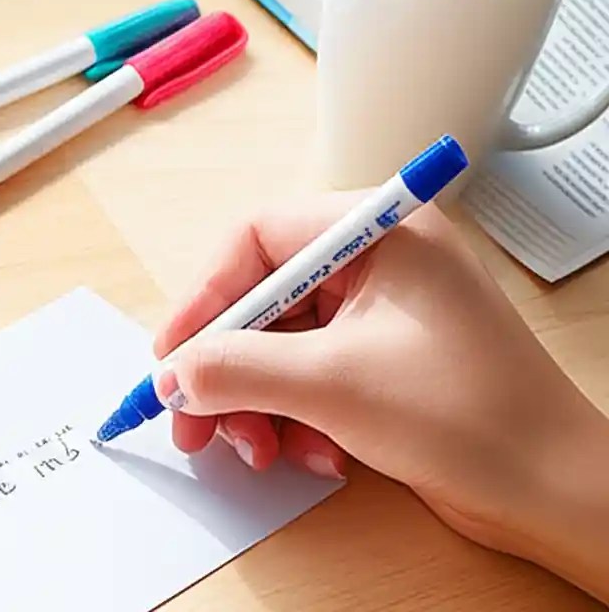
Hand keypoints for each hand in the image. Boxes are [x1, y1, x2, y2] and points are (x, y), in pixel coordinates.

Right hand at [153, 191, 608, 601]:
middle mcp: (379, 262)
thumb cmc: (472, 418)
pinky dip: (293, 416)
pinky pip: (307, 375)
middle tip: (192, 420)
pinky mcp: (382, 361)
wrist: (554, 493)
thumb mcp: (334, 386)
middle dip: (226, 366)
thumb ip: (237, 369)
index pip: (258, 239)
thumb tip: (172, 373)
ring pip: (279, 345)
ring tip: (259, 451)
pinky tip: (313, 454)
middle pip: (262, 298)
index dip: (205, 296)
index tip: (172, 354)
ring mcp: (381, 314)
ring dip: (256, 401)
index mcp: (381, 233)